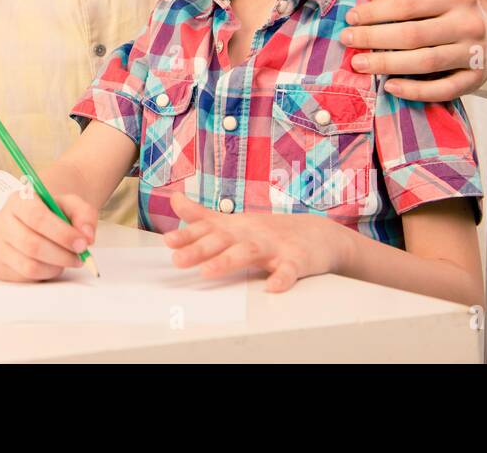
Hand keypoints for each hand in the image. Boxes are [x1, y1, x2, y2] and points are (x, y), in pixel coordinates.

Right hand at [0, 188, 96, 282]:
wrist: (37, 221)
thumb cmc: (52, 213)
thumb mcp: (71, 205)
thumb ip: (84, 214)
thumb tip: (87, 236)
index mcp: (19, 200)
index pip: (37, 217)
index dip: (62, 233)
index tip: (82, 243)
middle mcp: (3, 221)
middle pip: (32, 244)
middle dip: (62, 254)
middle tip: (80, 256)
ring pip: (29, 265)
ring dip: (56, 266)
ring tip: (67, 260)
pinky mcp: (0, 266)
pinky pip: (26, 277)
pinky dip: (46, 274)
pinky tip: (53, 264)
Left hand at [163, 193, 346, 290]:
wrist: (318, 234)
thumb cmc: (269, 231)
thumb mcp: (234, 222)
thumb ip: (202, 215)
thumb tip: (174, 199)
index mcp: (235, 228)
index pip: (207, 229)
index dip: (187, 235)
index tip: (168, 242)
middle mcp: (251, 234)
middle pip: (223, 240)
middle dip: (200, 249)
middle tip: (178, 260)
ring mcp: (274, 246)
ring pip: (249, 252)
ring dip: (228, 261)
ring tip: (208, 271)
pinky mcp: (297, 260)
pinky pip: (289, 270)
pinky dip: (282, 278)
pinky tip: (272, 288)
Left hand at [342, 0, 486, 100]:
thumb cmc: (445, 1)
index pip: (408, 4)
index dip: (375, 12)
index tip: (351, 18)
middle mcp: (469, 24)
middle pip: (414, 35)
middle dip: (374, 39)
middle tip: (347, 41)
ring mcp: (474, 53)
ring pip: (426, 62)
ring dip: (388, 65)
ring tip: (359, 64)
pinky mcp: (476, 80)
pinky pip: (443, 90)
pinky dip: (415, 91)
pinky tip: (390, 86)